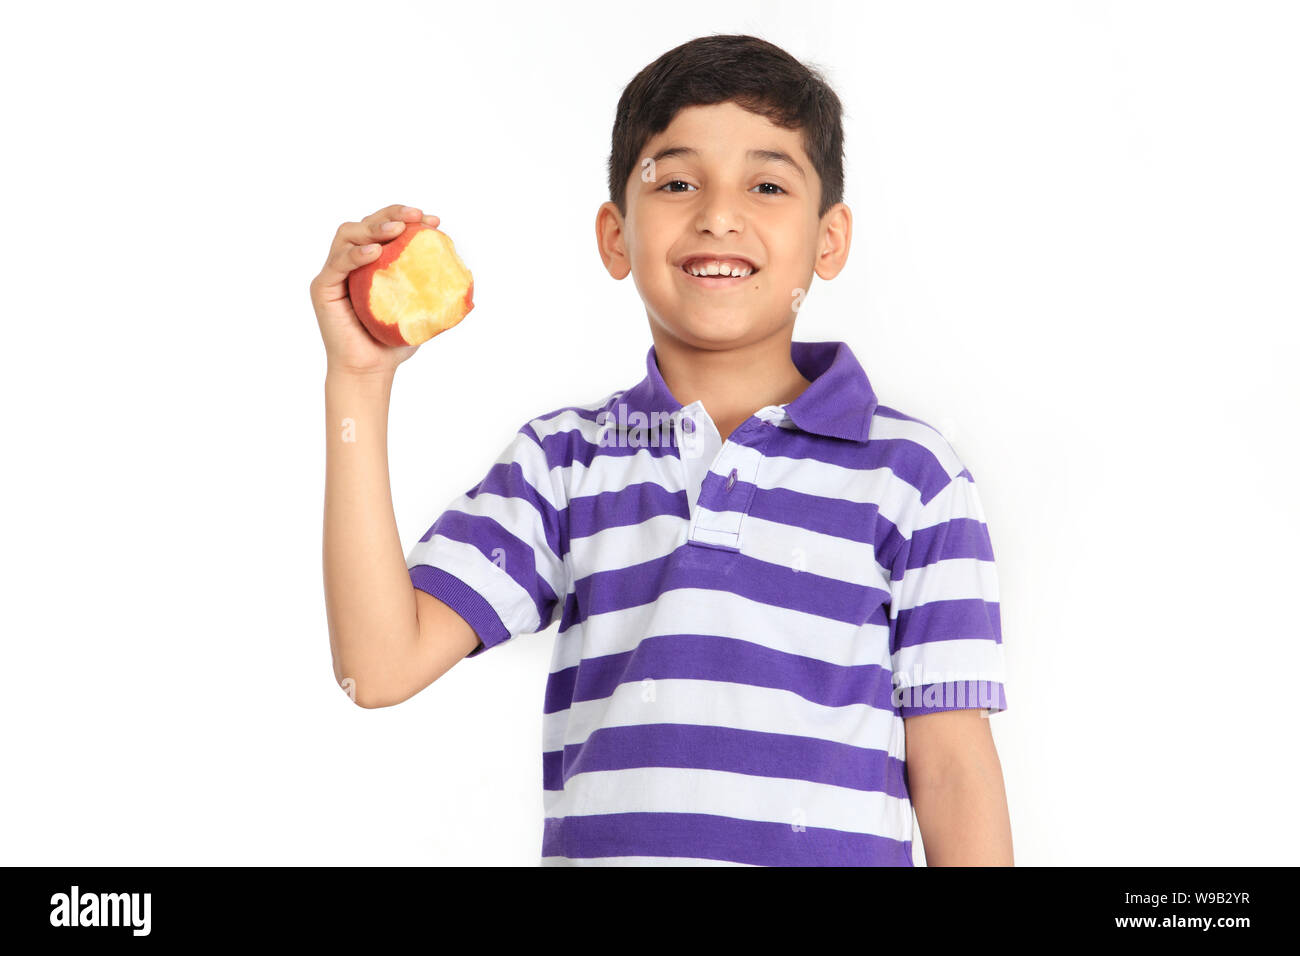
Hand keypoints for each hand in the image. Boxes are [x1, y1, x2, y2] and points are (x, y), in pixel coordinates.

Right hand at [309, 204, 439, 376]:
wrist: (371, 371)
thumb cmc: (393, 343)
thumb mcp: (422, 313)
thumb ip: (438, 296)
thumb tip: (469, 287)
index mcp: (373, 264)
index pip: (388, 230)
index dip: (408, 219)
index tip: (433, 221)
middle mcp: (352, 263)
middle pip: (366, 224)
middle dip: (392, 214)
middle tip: (416, 217)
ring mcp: (335, 273)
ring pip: (348, 235)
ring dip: (373, 227)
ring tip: (396, 230)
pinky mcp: (323, 288)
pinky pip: (337, 263)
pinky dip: (356, 254)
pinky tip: (375, 251)